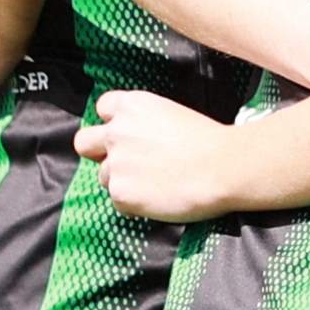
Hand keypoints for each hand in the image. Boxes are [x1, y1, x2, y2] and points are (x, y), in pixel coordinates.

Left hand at [73, 90, 241, 221]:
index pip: (102, 108)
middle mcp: (116, 131)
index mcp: (132, 105)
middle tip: (124, 164)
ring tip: (156, 185)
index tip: (128, 135)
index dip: (112, 123)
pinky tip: (159, 199)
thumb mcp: (173, 115)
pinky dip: (135, 204)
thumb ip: (144, 124)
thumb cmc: (211, 142)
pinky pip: (118, 202)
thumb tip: (138, 143)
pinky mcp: (121, 193)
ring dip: (123, 182)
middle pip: (84, 142)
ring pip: (104, 176)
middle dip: (98, 153)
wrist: (225, 167)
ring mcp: (116, 163)